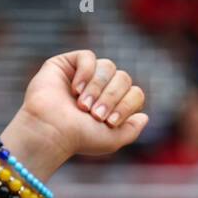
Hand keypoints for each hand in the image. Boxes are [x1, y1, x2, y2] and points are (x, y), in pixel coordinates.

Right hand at [0, 50, 148, 180]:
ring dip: (97, 88)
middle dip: (111, 98)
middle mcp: (100, 88)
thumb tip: (145, 116)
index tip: (109, 122)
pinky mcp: (67, 63)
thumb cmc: (78, 138)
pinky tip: (75, 89)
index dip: (126, 105)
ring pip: (108, 67)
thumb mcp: (112, 140)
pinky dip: (86, 73)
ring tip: (82, 105)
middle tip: (95, 114)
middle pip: (123, 78)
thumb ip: (132, 130)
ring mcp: (84, 74)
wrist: (52, 131)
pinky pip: (89, 57)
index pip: (135, 93)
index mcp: (113, 104)